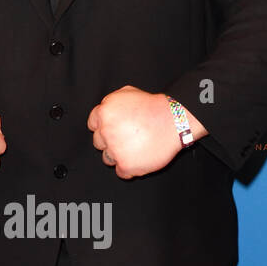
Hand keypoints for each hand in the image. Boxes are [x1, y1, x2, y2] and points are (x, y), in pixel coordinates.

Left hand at [86, 86, 205, 177]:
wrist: (173, 121)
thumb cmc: (154, 106)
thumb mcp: (128, 92)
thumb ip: (112, 103)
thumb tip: (106, 111)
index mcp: (104, 113)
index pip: (93, 125)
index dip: (104, 127)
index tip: (114, 129)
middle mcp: (106, 131)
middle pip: (99, 142)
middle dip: (111, 141)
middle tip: (128, 138)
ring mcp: (115, 150)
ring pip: (107, 158)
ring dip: (119, 156)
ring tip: (135, 148)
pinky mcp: (125, 165)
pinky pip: (121, 172)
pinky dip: (130, 168)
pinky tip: (139, 159)